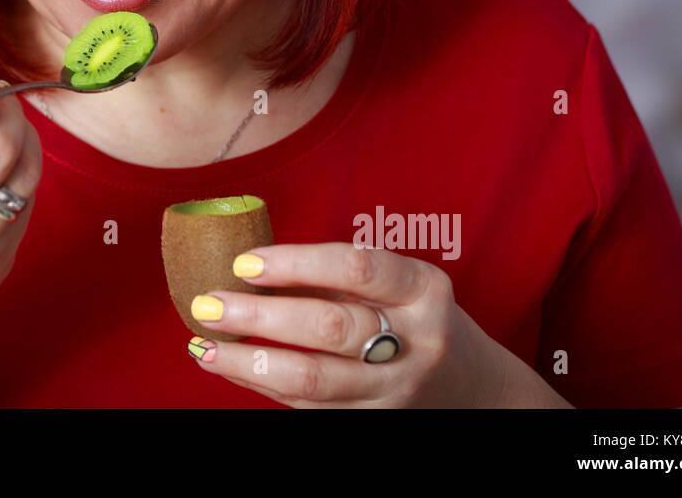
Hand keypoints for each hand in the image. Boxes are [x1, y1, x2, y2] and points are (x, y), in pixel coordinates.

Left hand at [186, 242, 569, 407]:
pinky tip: (229, 366)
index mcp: (423, 290)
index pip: (357, 267)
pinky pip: (308, 405)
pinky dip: (262, 385)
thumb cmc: (421, 318)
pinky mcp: (373, 420)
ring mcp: (395, 388)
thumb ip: (338, 275)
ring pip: (314, 379)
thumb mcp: (401, 284)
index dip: (296, 263)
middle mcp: (416, 341)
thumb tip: (251, 264)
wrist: (477, 390)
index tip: (245, 261)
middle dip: (261, 316)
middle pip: (330, 327)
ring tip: (204, 345)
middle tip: (209, 302)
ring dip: (250, 362)